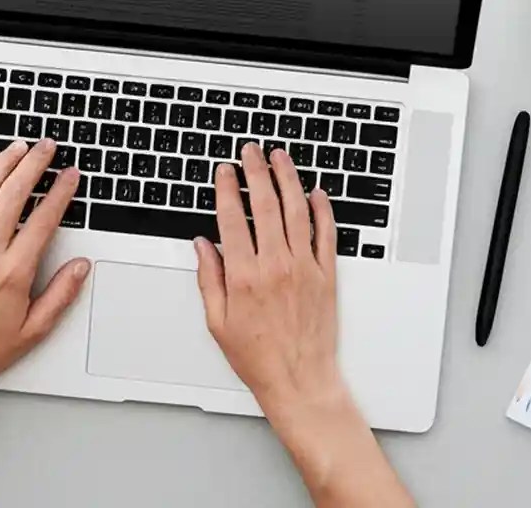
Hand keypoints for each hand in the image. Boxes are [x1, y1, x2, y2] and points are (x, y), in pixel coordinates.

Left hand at [0, 138, 90, 411]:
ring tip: (16, 149)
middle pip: (12, 195)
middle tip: (46, 147)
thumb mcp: (35, 329)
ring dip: (1, 166)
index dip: (60, 192)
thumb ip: (61, 294)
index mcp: (13, 272)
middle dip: (33, 165)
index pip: (43, 219)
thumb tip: (80, 266)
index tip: (70, 176)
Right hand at [193, 142, 345, 417]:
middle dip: (257, 171)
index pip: (234, 218)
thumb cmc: (258, 357)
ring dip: (288, 179)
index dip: (228, 189)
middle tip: (252, 151)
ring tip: (281, 158)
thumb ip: (209, 278)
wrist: (299, 380)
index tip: (226, 171)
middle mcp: (276, 265)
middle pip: (267, 205)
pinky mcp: (327, 275)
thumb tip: (203, 245)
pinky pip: (326, 234)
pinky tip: (316, 192)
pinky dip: (322, 209)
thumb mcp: (218, 322)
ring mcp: (305, 268)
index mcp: (244, 276)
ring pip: (298, 211)